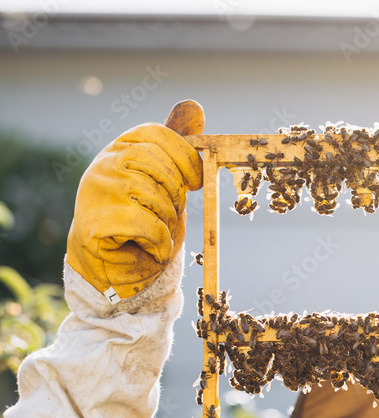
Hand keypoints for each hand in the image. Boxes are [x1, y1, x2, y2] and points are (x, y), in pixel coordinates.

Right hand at [67, 100, 203, 301]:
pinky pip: (148, 225)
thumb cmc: (141, 218)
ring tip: (153, 230)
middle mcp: (104, 164)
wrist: (111, 263)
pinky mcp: (96, 222)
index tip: (196, 180)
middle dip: (174, 195)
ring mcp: (96, 191)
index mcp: (120, 148)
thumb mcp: (163, 178)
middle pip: (159, 166)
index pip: (156, 133)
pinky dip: (159, 242)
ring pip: (155, 197)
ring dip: (167, 222)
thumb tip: (194, 106)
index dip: (184, 156)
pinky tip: (150, 247)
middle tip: (165, 212)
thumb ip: (175, 146)